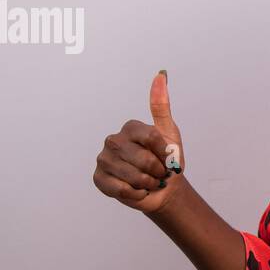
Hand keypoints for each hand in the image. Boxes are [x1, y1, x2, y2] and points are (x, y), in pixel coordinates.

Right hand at [93, 70, 185, 214]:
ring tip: (148, 181)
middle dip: (158, 171)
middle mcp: (113, 140)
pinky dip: (135, 194)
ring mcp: (104, 159)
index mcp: (130, 127)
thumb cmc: (167, 162)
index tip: (167, 156)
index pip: (152, 138)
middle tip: (158, 172)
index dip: (165, 153)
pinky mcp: (99, 178)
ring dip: (148, 183)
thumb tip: (161, 75)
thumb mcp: (170, 133)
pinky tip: (136, 190)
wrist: (163, 189)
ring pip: (133, 176)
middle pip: (144, 159)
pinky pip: (121, 189)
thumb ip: (161, 106)